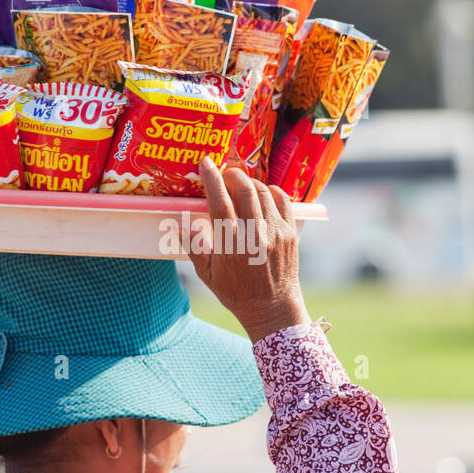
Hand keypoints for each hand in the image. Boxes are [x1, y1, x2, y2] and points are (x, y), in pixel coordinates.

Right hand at [187, 157, 308, 343]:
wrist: (272, 309)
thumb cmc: (236, 294)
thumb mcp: (208, 275)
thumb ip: (195, 248)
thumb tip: (183, 224)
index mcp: (230, 243)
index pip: (219, 200)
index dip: (211, 177)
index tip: (205, 163)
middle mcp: (254, 234)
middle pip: (244, 188)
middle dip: (232, 174)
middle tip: (224, 173)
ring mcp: (275, 232)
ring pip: (263, 192)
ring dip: (250, 182)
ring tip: (241, 185)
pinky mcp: (290, 233)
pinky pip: (284, 201)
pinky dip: (272, 191)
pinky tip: (263, 193)